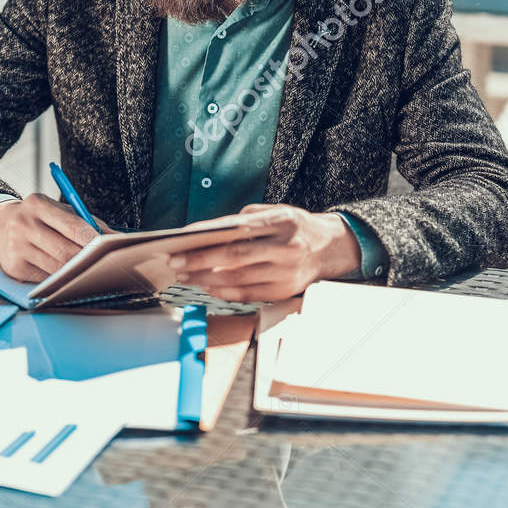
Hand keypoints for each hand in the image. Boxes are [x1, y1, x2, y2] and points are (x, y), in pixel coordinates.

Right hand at [0, 193, 99, 281]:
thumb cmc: (38, 218)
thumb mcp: (59, 211)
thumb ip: (88, 222)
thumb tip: (115, 237)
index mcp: (37, 204)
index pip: (72, 226)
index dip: (93, 241)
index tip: (108, 249)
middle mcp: (24, 224)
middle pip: (65, 251)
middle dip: (87, 260)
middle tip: (104, 266)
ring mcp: (16, 247)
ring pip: (56, 268)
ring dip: (76, 273)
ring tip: (90, 272)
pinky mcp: (13, 267)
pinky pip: (45, 279)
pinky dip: (59, 280)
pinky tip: (67, 277)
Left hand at [167, 204, 360, 302]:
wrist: (330, 248)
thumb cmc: (296, 228)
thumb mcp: (277, 212)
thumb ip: (246, 220)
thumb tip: (209, 233)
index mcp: (282, 222)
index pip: (237, 231)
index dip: (207, 238)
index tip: (183, 241)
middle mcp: (285, 248)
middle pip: (235, 257)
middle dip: (200, 261)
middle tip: (177, 263)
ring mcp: (286, 272)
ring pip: (238, 279)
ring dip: (207, 279)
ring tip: (186, 276)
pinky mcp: (284, 291)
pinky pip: (248, 294)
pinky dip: (225, 292)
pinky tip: (208, 287)